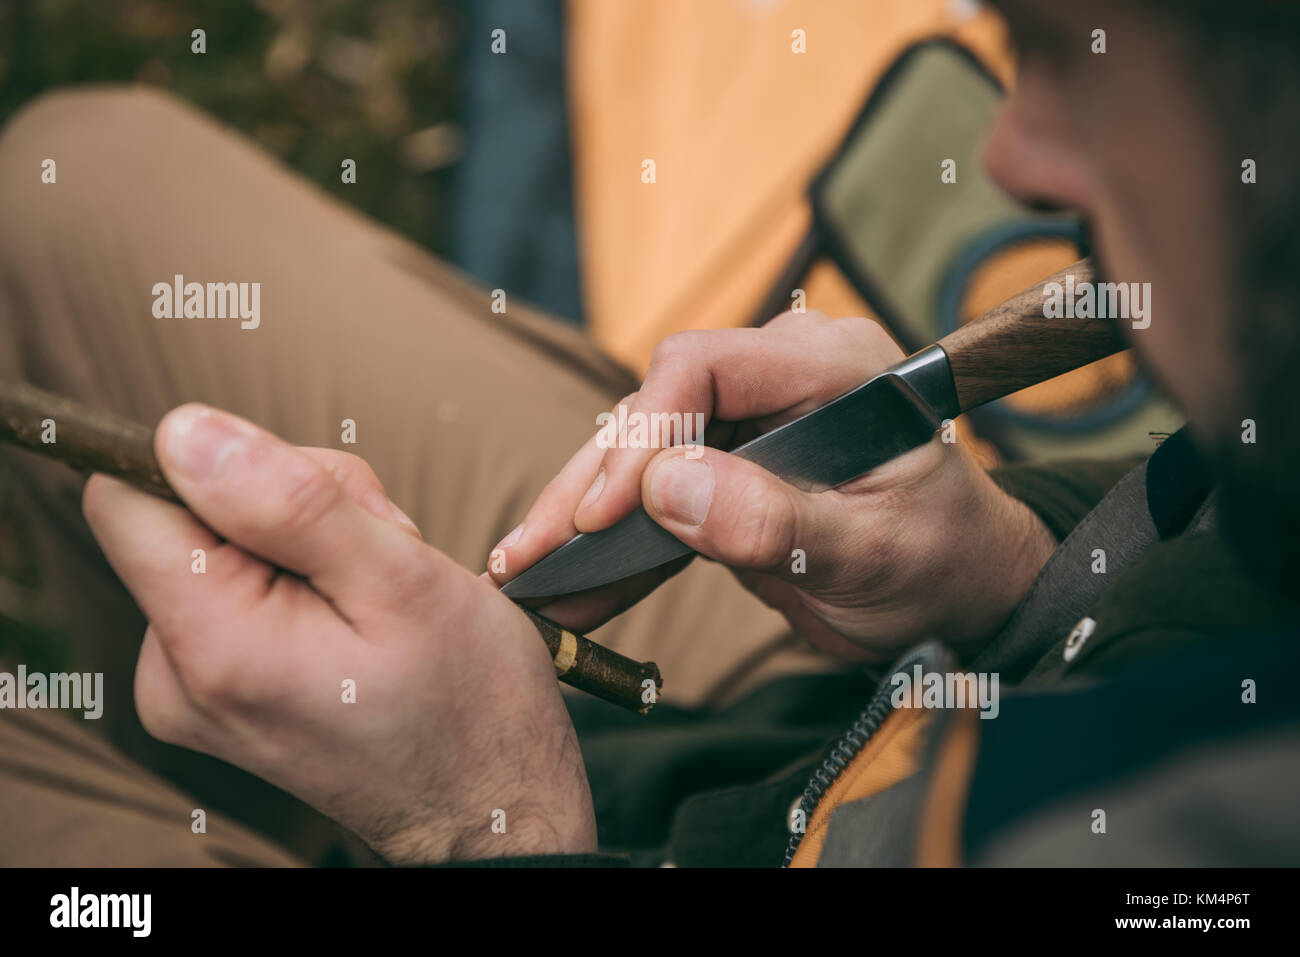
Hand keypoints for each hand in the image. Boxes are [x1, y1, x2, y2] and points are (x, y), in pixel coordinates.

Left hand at [84, 405, 595, 864]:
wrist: (490, 808)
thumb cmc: (470, 706)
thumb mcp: (402, 580)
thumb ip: (288, 500)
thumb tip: (182, 431)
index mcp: (212, 646)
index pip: (132, 496)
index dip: (221, 467)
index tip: (311, 501)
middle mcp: (176, 676)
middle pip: (189, 512)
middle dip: (291, 506)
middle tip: (378, 558)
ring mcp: (192, 690)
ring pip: (221, 544)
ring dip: (307, 542)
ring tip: (379, 595)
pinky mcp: (216, 692)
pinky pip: (236, 590)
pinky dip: (302, 581)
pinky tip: (360, 617)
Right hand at [489, 313, 1056, 662]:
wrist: (961, 589)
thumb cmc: (942, 564)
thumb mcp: (872, 555)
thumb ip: (777, 521)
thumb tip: (666, 487)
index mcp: (835, 368)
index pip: (705, 364)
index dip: (644, 433)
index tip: (607, 511)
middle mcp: (785, 376)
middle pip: (657, 406)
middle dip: (591, 482)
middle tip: (532, 551)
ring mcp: (754, 418)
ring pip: (645, 451)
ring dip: (587, 512)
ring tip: (529, 572)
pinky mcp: (733, 464)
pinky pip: (661, 491)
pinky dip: (619, 539)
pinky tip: (571, 582)